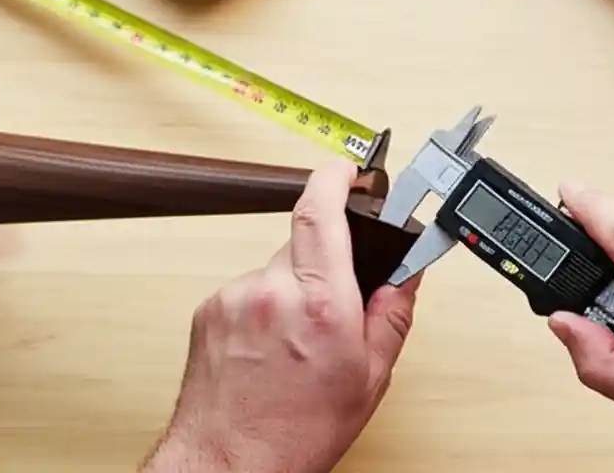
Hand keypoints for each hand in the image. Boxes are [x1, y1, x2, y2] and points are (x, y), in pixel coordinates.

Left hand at [139, 162, 421, 472]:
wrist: (228, 464)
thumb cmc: (295, 432)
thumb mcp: (370, 378)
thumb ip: (392, 315)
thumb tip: (406, 275)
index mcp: (319, 304)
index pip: (320, 212)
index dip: (335, 179)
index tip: (347, 170)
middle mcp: (271, 292)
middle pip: (303, 243)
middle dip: (324, 264)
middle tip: (334, 303)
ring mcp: (233, 299)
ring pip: (275, 270)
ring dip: (292, 291)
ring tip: (296, 343)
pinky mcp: (207, 311)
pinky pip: (247, 291)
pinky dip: (263, 309)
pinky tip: (269, 350)